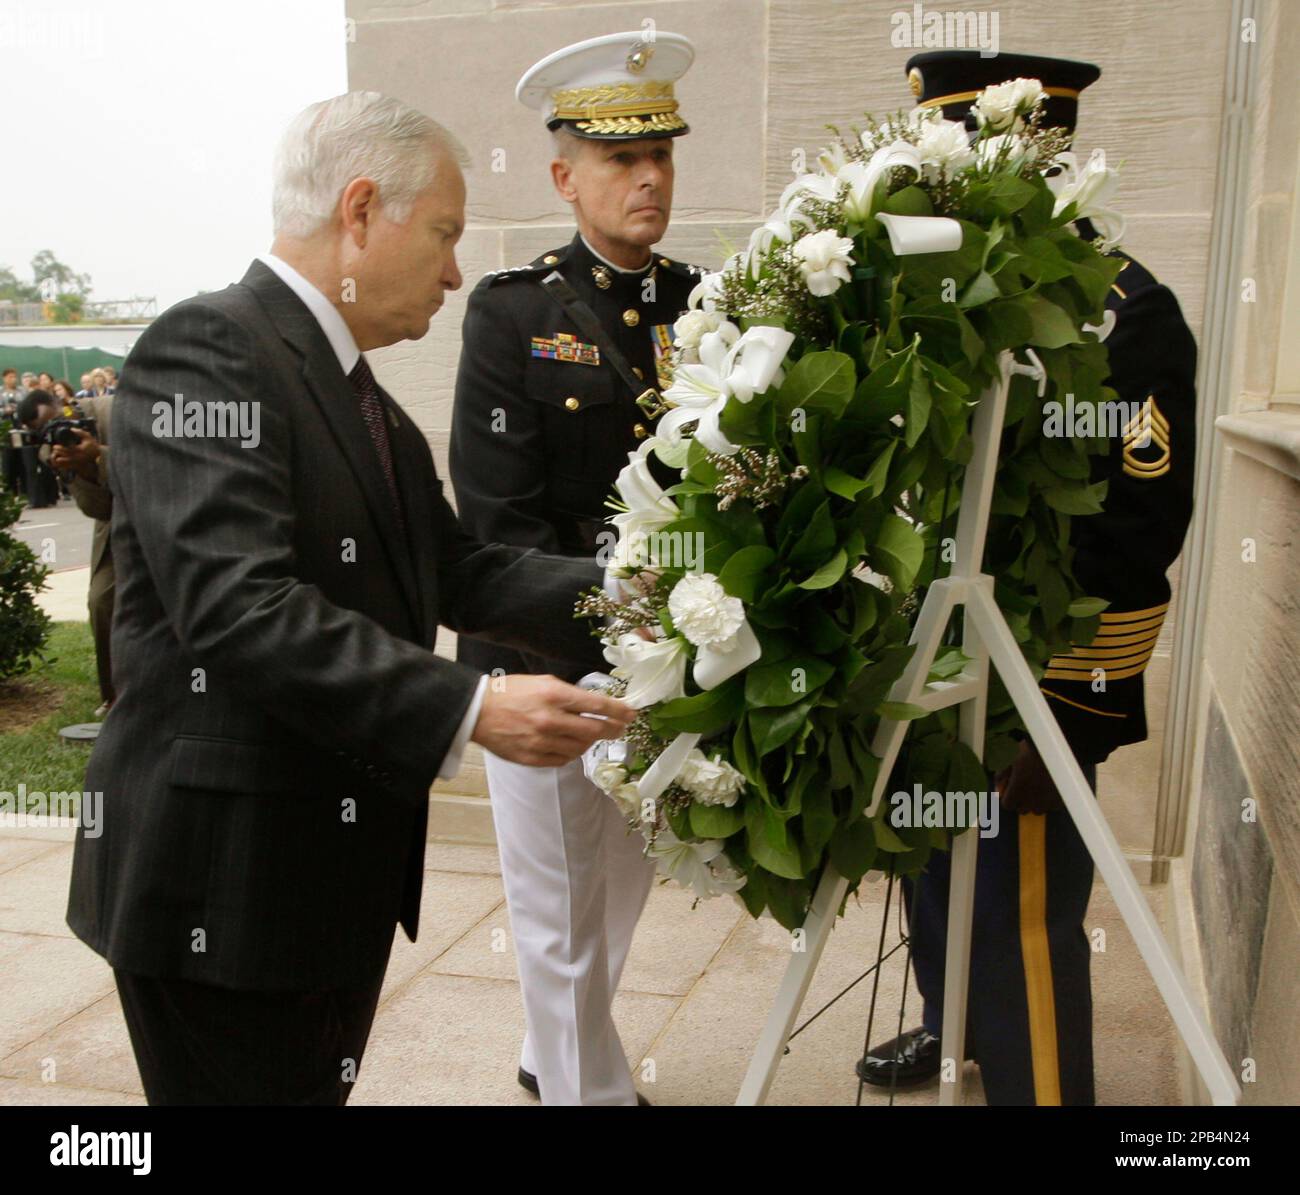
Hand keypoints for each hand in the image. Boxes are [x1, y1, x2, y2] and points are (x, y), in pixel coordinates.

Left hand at [49, 427, 100, 479]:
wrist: (100, 454)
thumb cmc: (93, 445)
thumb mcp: (88, 437)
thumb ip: (80, 432)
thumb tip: (72, 429)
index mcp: (81, 449)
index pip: (69, 450)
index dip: (61, 449)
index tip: (55, 446)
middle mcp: (80, 456)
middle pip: (67, 455)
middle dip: (59, 452)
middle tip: (54, 449)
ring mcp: (80, 461)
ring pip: (68, 461)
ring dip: (61, 459)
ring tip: (56, 456)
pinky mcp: (80, 464)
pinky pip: (71, 465)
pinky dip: (65, 464)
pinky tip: (61, 461)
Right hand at [471, 674, 635, 766]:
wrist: (477, 711)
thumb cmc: (510, 692)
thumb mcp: (543, 682)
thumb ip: (569, 695)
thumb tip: (595, 706)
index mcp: (553, 694)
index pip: (596, 705)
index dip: (618, 711)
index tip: (631, 714)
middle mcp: (549, 719)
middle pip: (594, 730)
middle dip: (612, 729)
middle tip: (620, 729)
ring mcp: (541, 741)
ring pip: (580, 748)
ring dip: (590, 742)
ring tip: (590, 735)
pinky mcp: (533, 758)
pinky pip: (563, 759)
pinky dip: (571, 753)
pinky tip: (570, 744)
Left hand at [994, 739, 1062, 814]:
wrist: (1060, 749)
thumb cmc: (1031, 751)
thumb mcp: (1011, 758)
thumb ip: (1001, 776)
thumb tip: (997, 791)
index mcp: (1017, 791)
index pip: (1007, 805)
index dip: (1008, 797)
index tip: (1012, 788)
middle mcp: (1031, 801)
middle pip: (1022, 809)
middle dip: (1020, 800)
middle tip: (1025, 786)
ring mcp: (1047, 803)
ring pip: (1037, 810)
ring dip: (1035, 802)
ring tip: (1038, 787)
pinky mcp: (1061, 801)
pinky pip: (1052, 806)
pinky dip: (1049, 801)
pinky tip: (1050, 787)